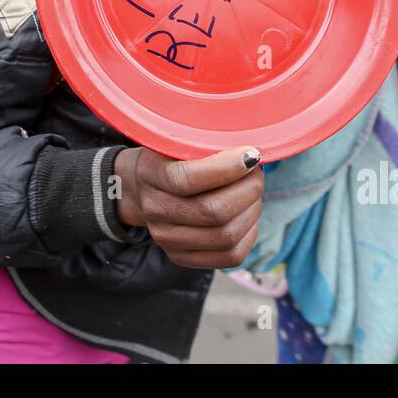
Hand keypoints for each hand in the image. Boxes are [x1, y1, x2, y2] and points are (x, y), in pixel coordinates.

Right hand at [113, 145, 262, 269]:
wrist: (141, 188)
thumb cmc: (170, 158)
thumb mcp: (177, 141)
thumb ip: (206, 144)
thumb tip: (250, 153)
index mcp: (151, 175)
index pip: (187, 179)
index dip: (227, 168)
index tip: (251, 155)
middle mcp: (155, 211)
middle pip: (213, 211)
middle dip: (248, 190)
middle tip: (256, 174)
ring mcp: (168, 239)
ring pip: (226, 236)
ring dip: (251, 211)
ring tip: (252, 192)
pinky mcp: (183, 257)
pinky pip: (231, 256)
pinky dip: (249, 234)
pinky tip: (247, 214)